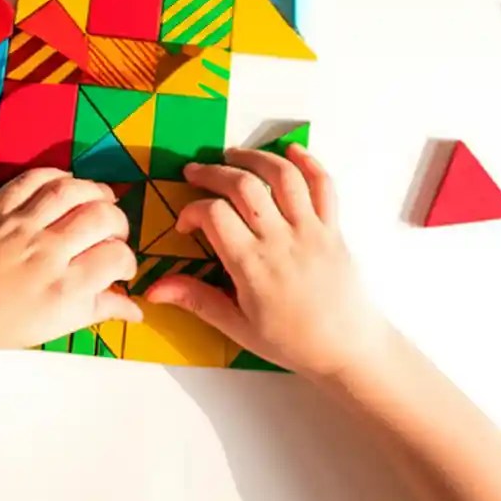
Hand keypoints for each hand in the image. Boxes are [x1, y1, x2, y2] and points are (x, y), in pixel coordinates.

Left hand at [0, 168, 141, 352]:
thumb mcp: (48, 328)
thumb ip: (94, 312)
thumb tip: (133, 309)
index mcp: (62, 291)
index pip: (116, 258)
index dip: (126, 259)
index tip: (118, 264)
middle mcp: (47, 254)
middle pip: (103, 218)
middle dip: (117, 222)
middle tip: (112, 231)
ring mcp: (21, 227)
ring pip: (73, 191)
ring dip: (95, 191)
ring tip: (100, 200)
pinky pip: (35, 179)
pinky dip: (57, 176)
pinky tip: (66, 184)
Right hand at [145, 145, 389, 376]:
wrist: (347, 349)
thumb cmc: (291, 342)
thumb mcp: (238, 327)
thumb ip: (197, 300)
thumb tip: (153, 290)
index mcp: (253, 265)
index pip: (214, 215)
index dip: (192, 210)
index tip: (185, 224)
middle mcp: (281, 240)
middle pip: (243, 185)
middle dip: (212, 172)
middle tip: (194, 173)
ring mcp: (311, 230)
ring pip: (282, 176)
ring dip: (254, 157)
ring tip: (233, 154)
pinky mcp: (333, 228)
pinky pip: (324, 185)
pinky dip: (308, 162)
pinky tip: (290, 151)